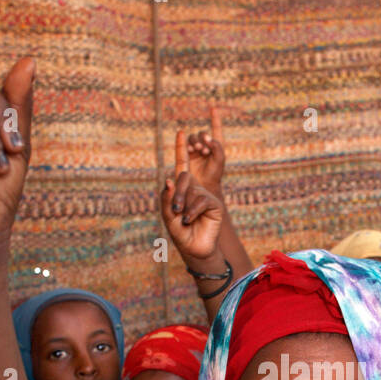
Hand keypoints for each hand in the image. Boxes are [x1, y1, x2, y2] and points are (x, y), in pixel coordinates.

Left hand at [161, 132, 223, 260]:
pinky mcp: (214, 203)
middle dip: (177, 193)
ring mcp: (204, 194)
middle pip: (183, 178)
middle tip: (175, 210)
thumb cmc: (179, 231)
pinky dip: (192, 210)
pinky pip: (201, 200)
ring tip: (182, 219)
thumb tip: (169, 179)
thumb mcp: (167, 215)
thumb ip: (166, 198)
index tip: (181, 132)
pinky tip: (189, 219)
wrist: (194, 247)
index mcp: (181, 188)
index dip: (180, 149)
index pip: (181, 165)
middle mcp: (193, 188)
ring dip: (183, 205)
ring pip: (191, 190)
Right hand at [183, 107, 226, 193]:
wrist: (203, 186)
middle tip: (205, 148)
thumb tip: (209, 138)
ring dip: (195, 141)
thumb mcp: (220, 160)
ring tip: (198, 150)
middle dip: (203, 138)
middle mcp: (205, 147)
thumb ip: (218, 146)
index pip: (216, 129)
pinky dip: (188, 144)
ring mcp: (195, 150)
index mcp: (216, 146)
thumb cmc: (214, 174)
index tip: (213, 108)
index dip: (215, 119)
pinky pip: (185, 144)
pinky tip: (192, 150)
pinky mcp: (187, 155)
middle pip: (202, 134)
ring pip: (193, 138)